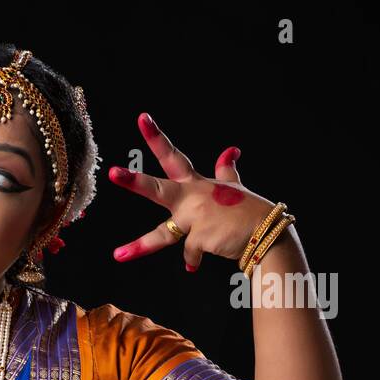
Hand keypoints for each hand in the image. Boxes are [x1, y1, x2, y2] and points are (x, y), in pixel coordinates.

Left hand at [106, 111, 277, 272]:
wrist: (266, 234)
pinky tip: (197, 261)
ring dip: (141, 245)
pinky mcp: (201, 238)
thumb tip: (232, 149)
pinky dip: (194, 258)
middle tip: (112, 173)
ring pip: (163, 234)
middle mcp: (192, 198)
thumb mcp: (234, 187)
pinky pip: (190, 253)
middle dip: (135, 182)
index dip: (157, 137)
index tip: (142, 118)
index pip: (173, 156)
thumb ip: (226, 170)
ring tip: (118, 255)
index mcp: (196, 184)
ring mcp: (196, 218)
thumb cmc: (247, 211)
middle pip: (158, 188)